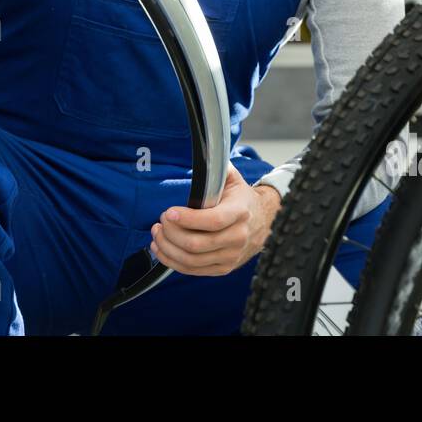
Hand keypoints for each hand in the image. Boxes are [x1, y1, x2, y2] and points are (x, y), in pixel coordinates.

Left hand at [150, 165, 282, 276]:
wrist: (264, 222)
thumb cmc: (242, 199)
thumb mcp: (233, 179)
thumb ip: (217, 167)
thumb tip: (201, 152)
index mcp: (240, 212)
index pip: (212, 221)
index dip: (187, 219)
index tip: (168, 212)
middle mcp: (237, 237)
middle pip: (197, 244)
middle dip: (171, 233)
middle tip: (161, 220)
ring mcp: (230, 256)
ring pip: (192, 260)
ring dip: (168, 247)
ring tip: (157, 233)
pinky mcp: (223, 268)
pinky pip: (193, 270)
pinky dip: (172, 261)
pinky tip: (161, 248)